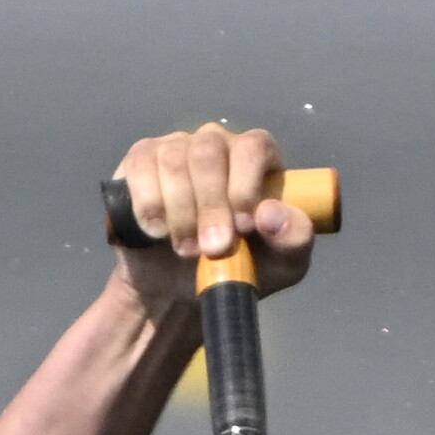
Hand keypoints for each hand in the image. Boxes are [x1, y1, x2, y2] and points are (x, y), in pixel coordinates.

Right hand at [110, 122, 318, 317]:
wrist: (180, 290)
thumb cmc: (236, 269)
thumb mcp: (281, 266)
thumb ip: (294, 239)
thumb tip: (271, 215)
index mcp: (256, 160)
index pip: (253, 146)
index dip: (245, 185)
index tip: (243, 226)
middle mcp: (216, 145)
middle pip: (209, 151)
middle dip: (210, 206)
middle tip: (212, 249)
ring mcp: (176, 148)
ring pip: (174, 162)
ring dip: (180, 214)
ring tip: (186, 250)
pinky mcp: (141, 161)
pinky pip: (142, 168)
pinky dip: (149, 206)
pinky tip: (157, 232)